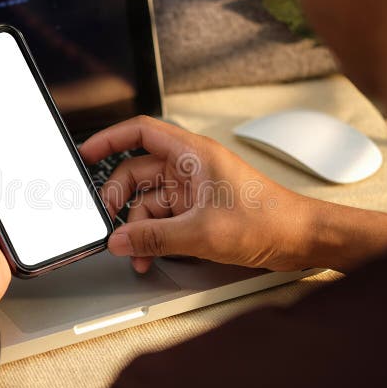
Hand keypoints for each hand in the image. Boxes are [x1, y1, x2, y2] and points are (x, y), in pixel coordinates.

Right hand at [80, 116, 386, 272]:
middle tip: (108, 222)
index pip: (140, 131)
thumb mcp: (202, 232)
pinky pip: (164, 218)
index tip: (85, 152)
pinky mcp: (198, 209)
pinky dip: (154, 237)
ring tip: (135, 253)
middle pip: (137, 172)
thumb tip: (119, 240)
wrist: (300, 238)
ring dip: (138, 227)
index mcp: (192, 154)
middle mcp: (190, 166)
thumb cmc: (268, 220)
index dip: (109, 138)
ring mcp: (193, 189)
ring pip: (148, 201)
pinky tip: (150, 256)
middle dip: (119, 199)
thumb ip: (154, 237)